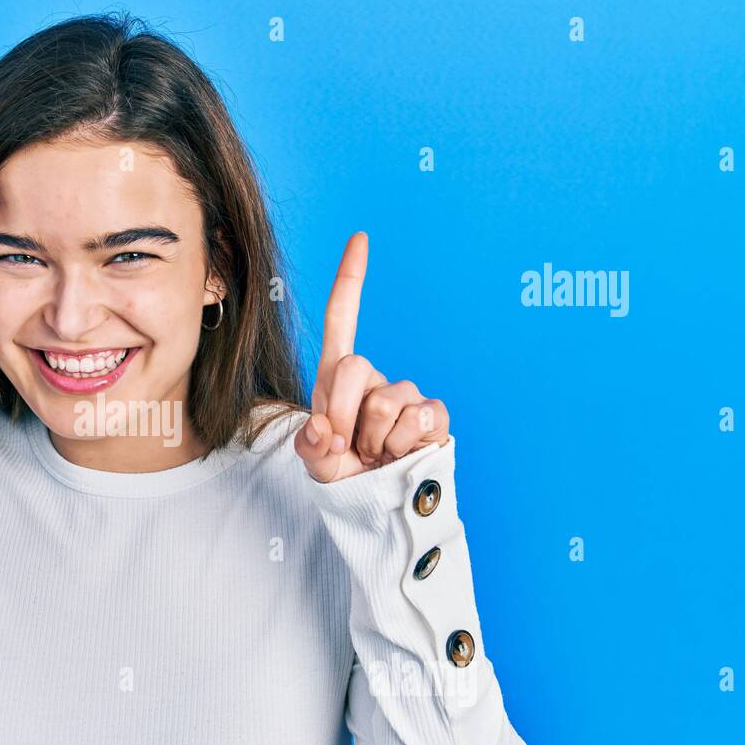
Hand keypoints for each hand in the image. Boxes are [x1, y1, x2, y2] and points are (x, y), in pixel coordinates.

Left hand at [294, 232, 449, 483]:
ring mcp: (406, 394)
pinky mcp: (433, 416)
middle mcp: (374, 378)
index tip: (361, 238)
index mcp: (337, 378)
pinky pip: (419, 418)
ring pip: (386, 401)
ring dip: (374, 438)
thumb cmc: (345, 476)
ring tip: (375, 454)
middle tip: (347, 444)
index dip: (351, 280)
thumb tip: (324, 430)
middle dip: (341, 412)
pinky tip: (400, 455)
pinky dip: (403, 444)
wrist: (379, 505)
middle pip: (355, 367)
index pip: (343, 320)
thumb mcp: (316, 462)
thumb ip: (310, 446)